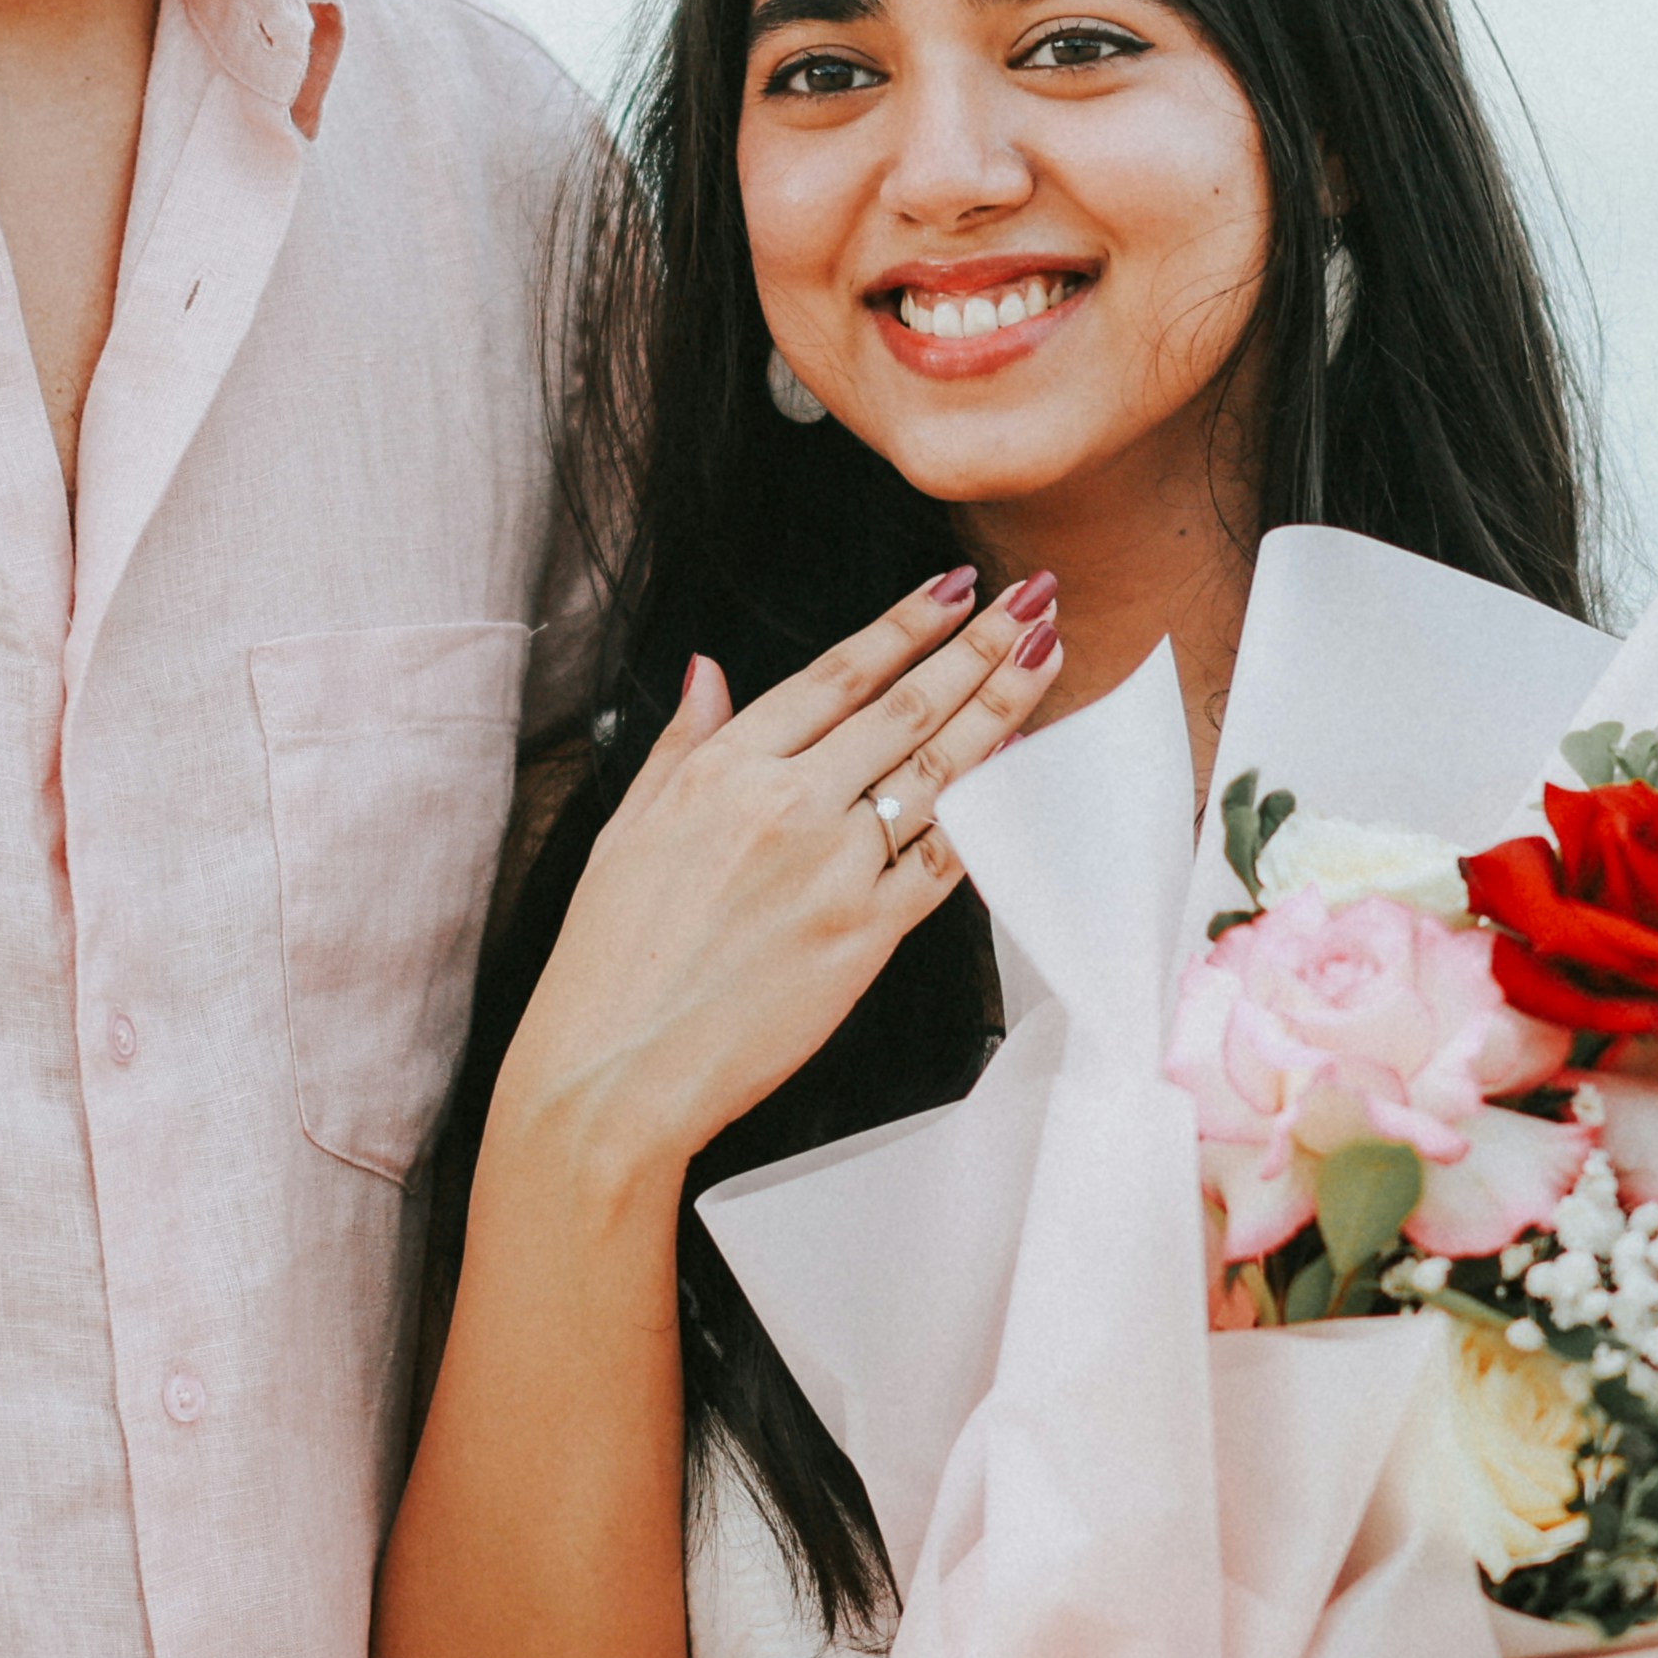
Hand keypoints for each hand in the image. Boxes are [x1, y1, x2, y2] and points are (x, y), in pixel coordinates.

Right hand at [493, 568, 1062, 1190]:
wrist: (615, 1070)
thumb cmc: (611, 960)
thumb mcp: (627, 828)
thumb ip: (682, 743)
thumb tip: (707, 671)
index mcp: (724, 770)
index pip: (837, 675)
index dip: (905, 624)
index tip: (954, 587)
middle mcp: (785, 806)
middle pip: (905, 707)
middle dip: (978, 646)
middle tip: (1031, 600)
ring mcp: (831, 870)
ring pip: (938, 769)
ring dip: (1001, 707)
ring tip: (1045, 657)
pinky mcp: (864, 936)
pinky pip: (943, 859)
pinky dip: (986, 808)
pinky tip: (1019, 766)